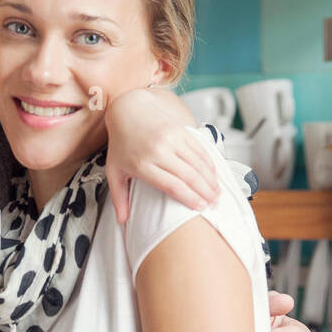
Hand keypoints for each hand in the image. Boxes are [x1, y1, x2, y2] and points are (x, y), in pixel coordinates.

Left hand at [104, 87, 218, 222]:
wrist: (128, 109)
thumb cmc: (121, 144)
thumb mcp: (114, 171)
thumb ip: (119, 198)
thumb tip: (123, 222)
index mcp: (142, 164)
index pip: (172, 186)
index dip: (189, 198)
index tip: (200, 208)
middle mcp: (158, 150)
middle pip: (189, 176)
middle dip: (205, 193)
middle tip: (214, 205)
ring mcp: (171, 139)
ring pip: (198, 164)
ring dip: (211, 180)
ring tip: (217, 194)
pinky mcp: (181, 130)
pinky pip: (200, 150)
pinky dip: (209, 164)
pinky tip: (214, 176)